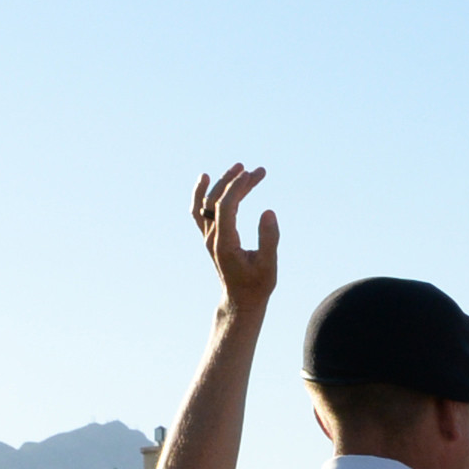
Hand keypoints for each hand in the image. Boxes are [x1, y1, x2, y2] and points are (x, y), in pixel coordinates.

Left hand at [192, 163, 278, 314]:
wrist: (241, 300)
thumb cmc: (256, 284)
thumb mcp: (268, 265)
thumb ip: (268, 239)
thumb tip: (268, 211)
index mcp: (224, 244)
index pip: (224, 207)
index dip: (237, 188)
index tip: (253, 175)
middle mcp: (212, 237)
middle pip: (215, 201)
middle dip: (234, 182)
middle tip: (255, 170)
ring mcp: (208, 236)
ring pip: (207, 203)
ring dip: (222, 184)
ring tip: (239, 168)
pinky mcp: (210, 236)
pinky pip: (200, 211)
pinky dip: (202, 193)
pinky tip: (208, 178)